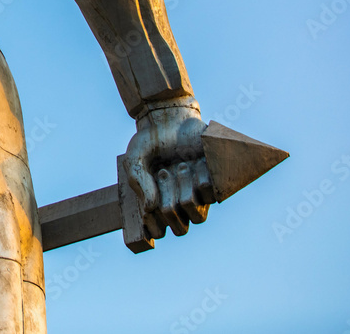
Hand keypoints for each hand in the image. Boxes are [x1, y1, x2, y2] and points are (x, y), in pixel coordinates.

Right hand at [124, 98, 213, 238]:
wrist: (172, 118)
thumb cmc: (151, 140)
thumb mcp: (135, 160)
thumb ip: (138, 182)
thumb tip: (150, 208)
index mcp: (157, 202)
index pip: (158, 231)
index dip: (154, 227)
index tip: (149, 213)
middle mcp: (178, 202)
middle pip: (180, 228)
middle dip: (170, 206)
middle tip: (163, 175)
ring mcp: (196, 195)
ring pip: (196, 215)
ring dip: (186, 192)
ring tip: (180, 166)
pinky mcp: (214, 183)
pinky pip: (212, 196)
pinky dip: (202, 180)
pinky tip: (197, 162)